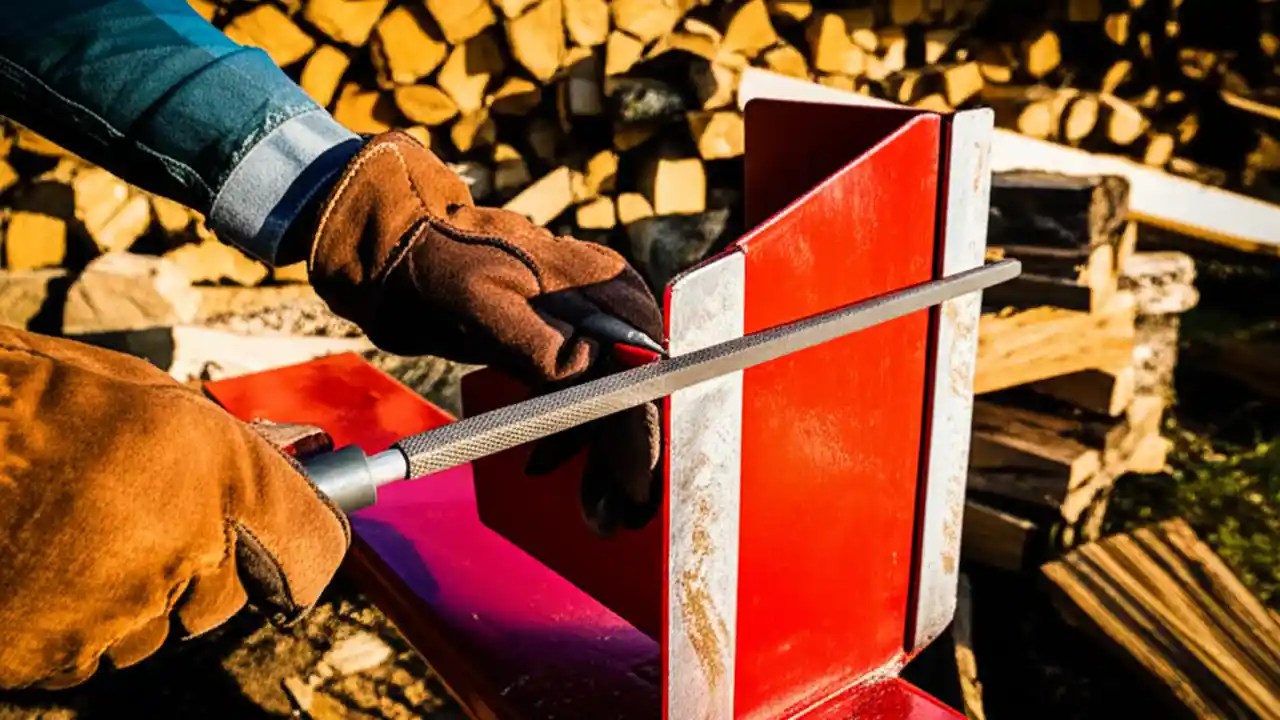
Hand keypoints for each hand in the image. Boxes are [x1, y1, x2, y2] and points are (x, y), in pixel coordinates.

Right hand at [0, 328, 349, 689]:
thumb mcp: (141, 393)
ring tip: (69, 535)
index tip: (285, 540)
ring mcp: (113, 614)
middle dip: (199, 566)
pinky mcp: (48, 656)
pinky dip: (70, 625)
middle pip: (227, 597)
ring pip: (154, 632)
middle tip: (136, 515)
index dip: (298, 543)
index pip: (312, 547)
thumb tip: (283, 470)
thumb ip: (221, 444)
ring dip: (130, 598)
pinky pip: (86, 656)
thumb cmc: (23, 397)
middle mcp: (182, 551)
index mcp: (218, 474)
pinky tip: (36, 569)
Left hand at [306, 131, 664, 530]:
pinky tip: (553, 460)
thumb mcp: (484, 305)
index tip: (633, 489)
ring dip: (605, 450)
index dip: (641, 435)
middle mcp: (607, 301)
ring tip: (590, 503)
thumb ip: (542, 342)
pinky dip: (581, 429)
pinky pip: (591, 389)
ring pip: (619, 394)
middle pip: (640, 387)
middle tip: (609, 514)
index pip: (643, 372)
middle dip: (627, 454)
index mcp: (600, 285)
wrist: (394, 244)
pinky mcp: (566, 333)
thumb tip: (592, 375)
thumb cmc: (435, 268)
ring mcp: (589, 316)